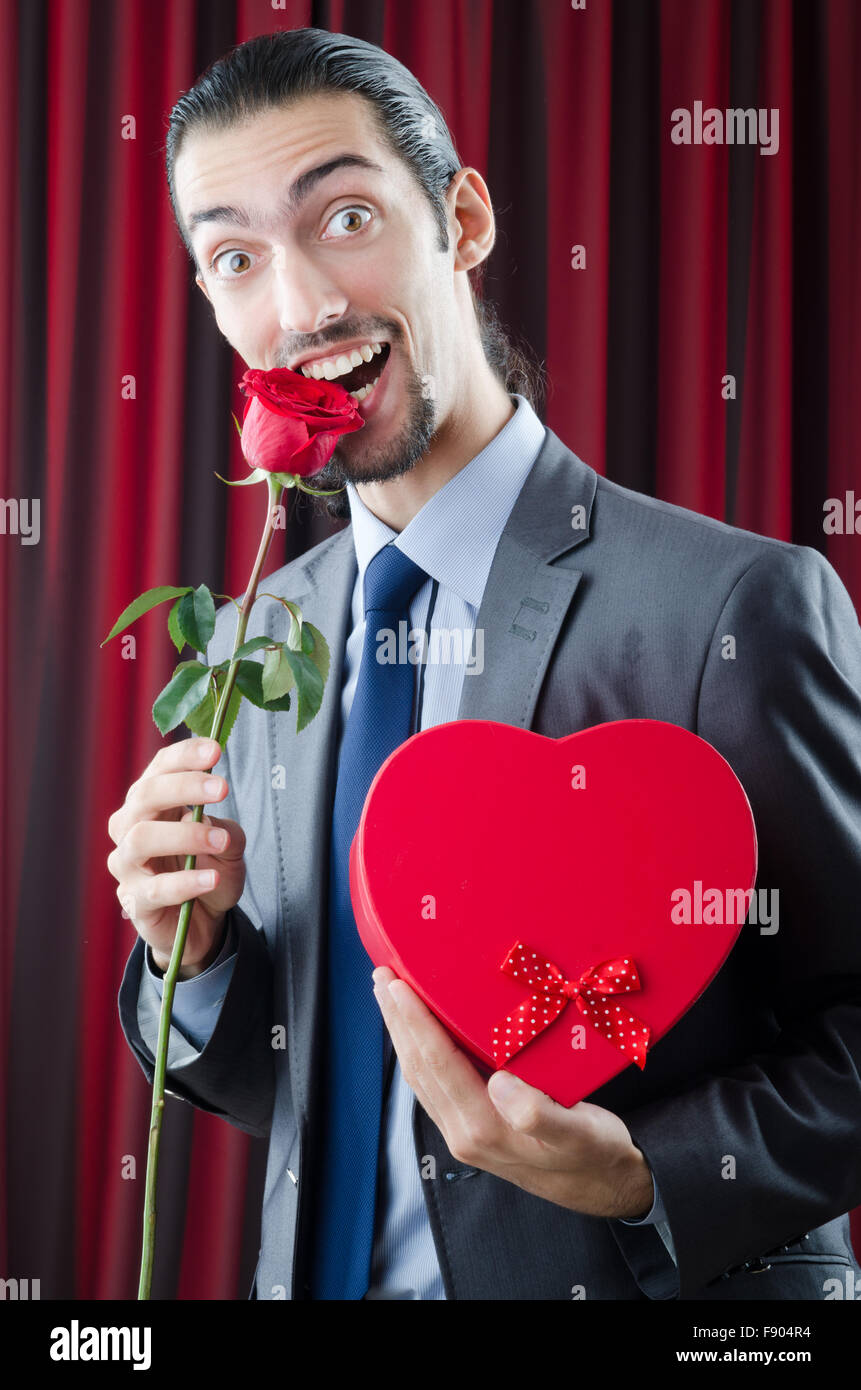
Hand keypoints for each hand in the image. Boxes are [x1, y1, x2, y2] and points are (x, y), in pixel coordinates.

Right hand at [107, 737, 246, 976]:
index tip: (215, 750)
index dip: (184, 756)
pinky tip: (212, 878)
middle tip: (222, 788)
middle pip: (144, 796)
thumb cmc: (211, 870)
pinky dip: (185, 882)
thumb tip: (210, 821)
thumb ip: (224, 828)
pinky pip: (154, 889)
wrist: (204, 921)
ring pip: (140, 839)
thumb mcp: (229, 845)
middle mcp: (131, 828)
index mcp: (152, 804)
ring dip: (184, 835)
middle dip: (184, 787)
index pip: (159, 770)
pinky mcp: (135, 901)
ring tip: (221, 842)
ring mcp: (127, 865)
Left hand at [372, 967, 654, 1219]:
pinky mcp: (472, 1130)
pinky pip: (434, 1085)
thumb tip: (499, 1083)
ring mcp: (464, 1134)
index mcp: (483, 1128)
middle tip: (381, 977)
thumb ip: (539, 1113)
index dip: (416, 1022)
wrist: (602, 1187)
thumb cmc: (593, 1153)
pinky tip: (419, 1035)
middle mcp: (464, 1132)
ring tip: (390, 998)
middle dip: (398, 1021)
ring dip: (403, 1034)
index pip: (438, 1063)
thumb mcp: (577, 1132)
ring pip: (421, 1077)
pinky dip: (420, 1052)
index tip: (397, 986)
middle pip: (419, 1067)